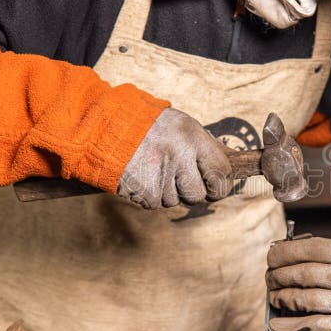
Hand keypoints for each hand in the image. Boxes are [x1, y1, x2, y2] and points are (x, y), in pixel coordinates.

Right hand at [117, 108, 231, 208]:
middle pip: (199, 194)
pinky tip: (143, 177)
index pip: (222, 172)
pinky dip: (150, 195)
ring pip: (176, 201)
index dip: (221, 185)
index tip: (216, 188)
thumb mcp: (180, 125)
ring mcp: (160, 173)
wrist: (104, 125)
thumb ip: (203, 146)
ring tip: (154, 170)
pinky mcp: (144, 190)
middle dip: (193, 193)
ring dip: (168, 192)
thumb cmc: (147, 126)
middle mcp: (179, 155)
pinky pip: (156, 204)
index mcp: (192, 136)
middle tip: (182, 182)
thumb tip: (226, 171)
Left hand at [266, 237, 330, 330]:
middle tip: (270, 277)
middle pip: (305, 274)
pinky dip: (291, 325)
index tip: (271, 256)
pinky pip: (313, 325)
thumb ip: (323, 252)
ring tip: (275, 296)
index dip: (286, 252)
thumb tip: (282, 256)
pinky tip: (277, 323)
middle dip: (280, 276)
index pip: (311, 249)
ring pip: (306, 299)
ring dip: (283, 298)